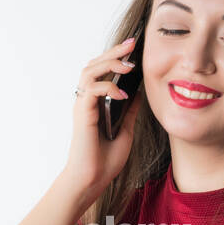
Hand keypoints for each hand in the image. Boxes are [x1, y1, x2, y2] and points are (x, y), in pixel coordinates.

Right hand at [61, 35, 143, 204]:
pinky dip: (107, 88)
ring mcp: (83, 106)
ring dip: (109, 63)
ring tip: (128, 65)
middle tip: (132, 44)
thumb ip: (130, 110)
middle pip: (94, 65)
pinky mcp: (82, 114)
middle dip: (114, 52)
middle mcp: (86, 101)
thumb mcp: (126, 130)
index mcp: (96, 103)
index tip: (134, 48)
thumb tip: (141, 92)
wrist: (93, 180)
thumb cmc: (106, 160)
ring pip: (89, 72)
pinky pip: (92, 90)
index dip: (116, 57)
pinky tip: (122, 94)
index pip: (103, 71)